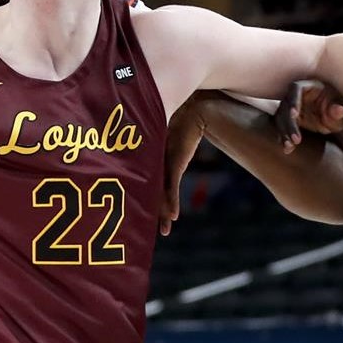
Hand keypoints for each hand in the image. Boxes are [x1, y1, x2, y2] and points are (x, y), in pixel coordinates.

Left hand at [161, 97, 208, 235]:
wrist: (193, 109)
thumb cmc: (185, 120)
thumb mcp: (177, 138)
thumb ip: (176, 146)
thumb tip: (182, 147)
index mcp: (156, 162)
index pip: (151, 187)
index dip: (150, 204)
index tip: (149, 219)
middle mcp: (158, 165)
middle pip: (153, 194)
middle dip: (155, 215)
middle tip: (157, 233)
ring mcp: (165, 165)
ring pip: (161, 195)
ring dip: (164, 214)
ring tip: (166, 230)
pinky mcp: (174, 163)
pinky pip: (172, 187)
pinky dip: (172, 202)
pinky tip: (174, 215)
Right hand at [273, 80, 342, 150]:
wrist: (335, 122)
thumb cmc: (340, 113)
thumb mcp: (342, 112)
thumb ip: (339, 111)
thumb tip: (340, 110)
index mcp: (310, 86)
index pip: (296, 89)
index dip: (294, 100)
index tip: (294, 114)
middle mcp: (297, 95)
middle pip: (285, 105)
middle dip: (289, 123)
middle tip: (296, 139)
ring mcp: (290, 107)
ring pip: (281, 118)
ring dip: (284, 132)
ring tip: (290, 146)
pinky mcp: (288, 118)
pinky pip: (282, 127)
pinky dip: (284, 138)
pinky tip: (288, 149)